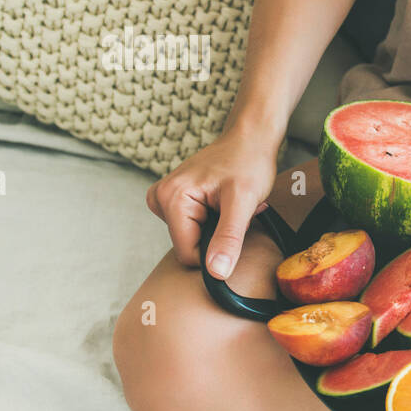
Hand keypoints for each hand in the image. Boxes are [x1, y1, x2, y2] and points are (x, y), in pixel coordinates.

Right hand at [145, 128, 279, 278]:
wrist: (250, 137)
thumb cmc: (249, 161)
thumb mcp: (243, 202)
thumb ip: (228, 238)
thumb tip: (216, 273)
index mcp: (171, 199)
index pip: (189, 254)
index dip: (217, 252)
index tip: (238, 227)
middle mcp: (160, 198)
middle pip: (190, 246)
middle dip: (219, 235)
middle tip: (237, 210)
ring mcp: (165, 199)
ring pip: (193, 238)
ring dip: (218, 227)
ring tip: (231, 204)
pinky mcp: (174, 200)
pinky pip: (194, 226)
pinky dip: (214, 219)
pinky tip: (225, 202)